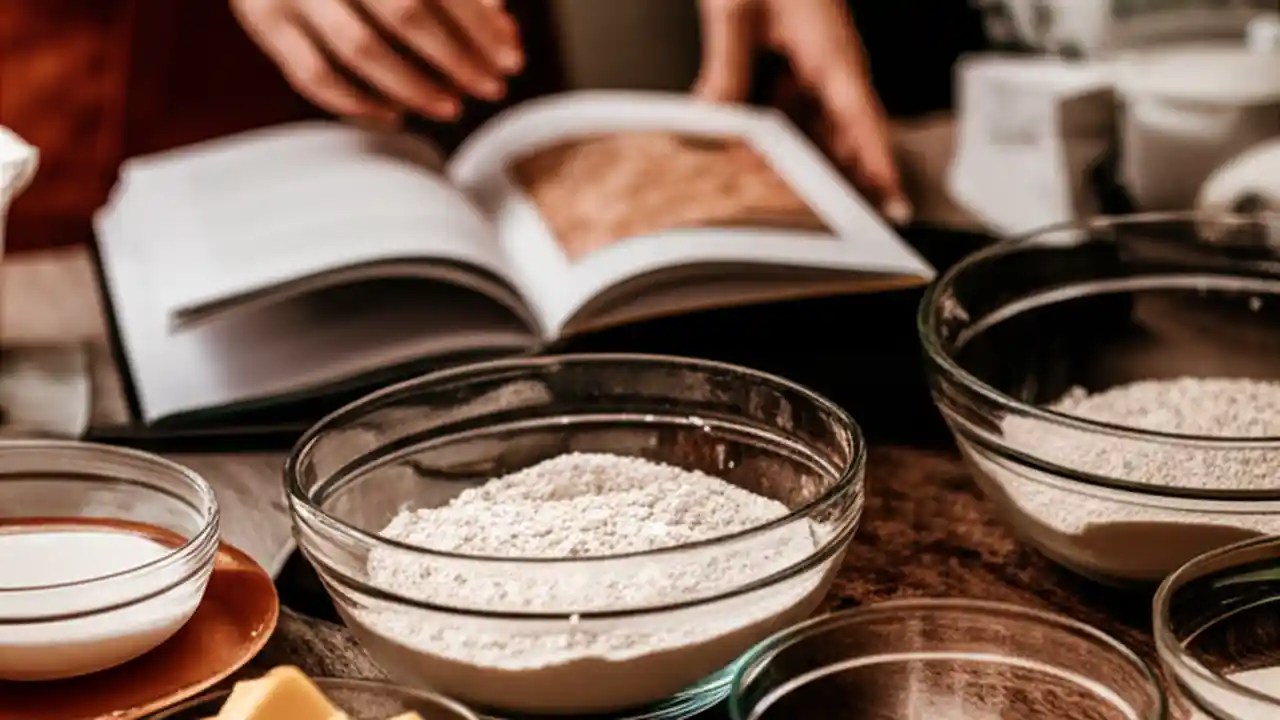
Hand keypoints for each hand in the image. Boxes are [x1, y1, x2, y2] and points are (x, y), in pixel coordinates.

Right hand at [231, 0, 523, 123]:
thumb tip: (501, 20)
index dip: (480, 23)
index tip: (511, 58)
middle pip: (405, 14)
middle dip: (457, 58)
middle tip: (491, 88)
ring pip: (360, 50)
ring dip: (413, 86)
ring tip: (451, 106)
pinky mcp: (262, 20)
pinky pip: (313, 76)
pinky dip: (357, 103)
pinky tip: (394, 113)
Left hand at [694, 0, 910, 223]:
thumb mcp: (735, 12)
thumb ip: (726, 70)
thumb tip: (714, 121)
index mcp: (832, 54)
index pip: (866, 124)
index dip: (881, 169)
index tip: (895, 207)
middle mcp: (832, 63)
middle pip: (842, 138)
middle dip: (834, 179)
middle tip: (819, 220)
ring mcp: (814, 63)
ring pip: (813, 127)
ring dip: (794, 157)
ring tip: (772, 190)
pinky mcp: (794, 59)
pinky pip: (790, 108)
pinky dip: (772, 131)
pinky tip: (745, 144)